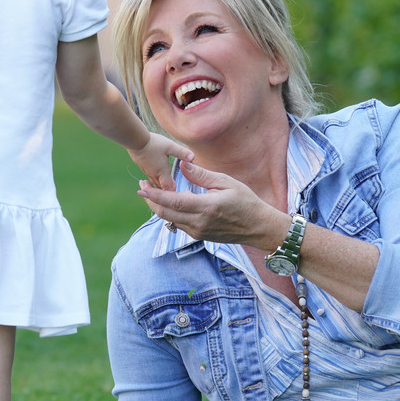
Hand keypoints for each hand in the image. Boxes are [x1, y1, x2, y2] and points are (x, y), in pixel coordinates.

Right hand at [130, 133, 194, 190]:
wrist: (135, 139)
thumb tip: (193, 157)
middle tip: (175, 188)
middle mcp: (153, 174)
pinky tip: (158, 171)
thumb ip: (182, 152)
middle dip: (167, 189)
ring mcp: (146, 171)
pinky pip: (149, 176)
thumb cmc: (153, 143)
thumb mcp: (170, 146)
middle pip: (161, 187)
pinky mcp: (142, 166)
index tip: (179, 190)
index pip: (167, 188)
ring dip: (160, 183)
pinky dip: (155, 177)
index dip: (173, 191)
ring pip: (154, 182)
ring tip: (167, 181)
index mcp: (162, 172)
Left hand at [138, 161, 288, 248]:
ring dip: (158, 206)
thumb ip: (202, 175)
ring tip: (152, 192)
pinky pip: (178, 224)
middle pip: (165, 213)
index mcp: (207, 207)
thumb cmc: (246, 202)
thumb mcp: (226, 182)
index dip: (155, 194)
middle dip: (150, 200)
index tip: (142, 186)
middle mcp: (199, 222)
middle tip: (142, 186)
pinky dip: (170, 213)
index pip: (173, 202)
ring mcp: (198, 231)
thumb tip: (182, 164)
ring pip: (169, 220)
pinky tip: (169, 202)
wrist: (258, 227)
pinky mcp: (199, 236)